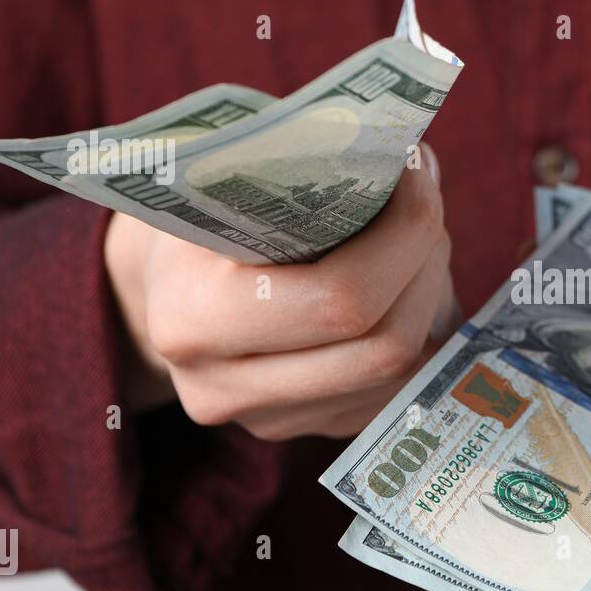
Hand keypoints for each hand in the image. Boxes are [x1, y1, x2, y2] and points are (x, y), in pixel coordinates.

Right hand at [103, 143, 461, 439]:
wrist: (159, 289)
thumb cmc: (198, 212)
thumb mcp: (220, 173)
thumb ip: (303, 165)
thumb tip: (412, 159)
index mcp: (193, 320)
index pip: (340, 299)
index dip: (403, 232)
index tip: (414, 168)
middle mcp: (225, 390)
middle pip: (385, 344)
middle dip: (426, 262)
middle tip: (428, 202)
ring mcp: (273, 421)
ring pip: (403, 370)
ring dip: (431, 293)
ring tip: (419, 235)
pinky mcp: (313, 431)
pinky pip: (402, 389)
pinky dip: (422, 328)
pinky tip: (406, 282)